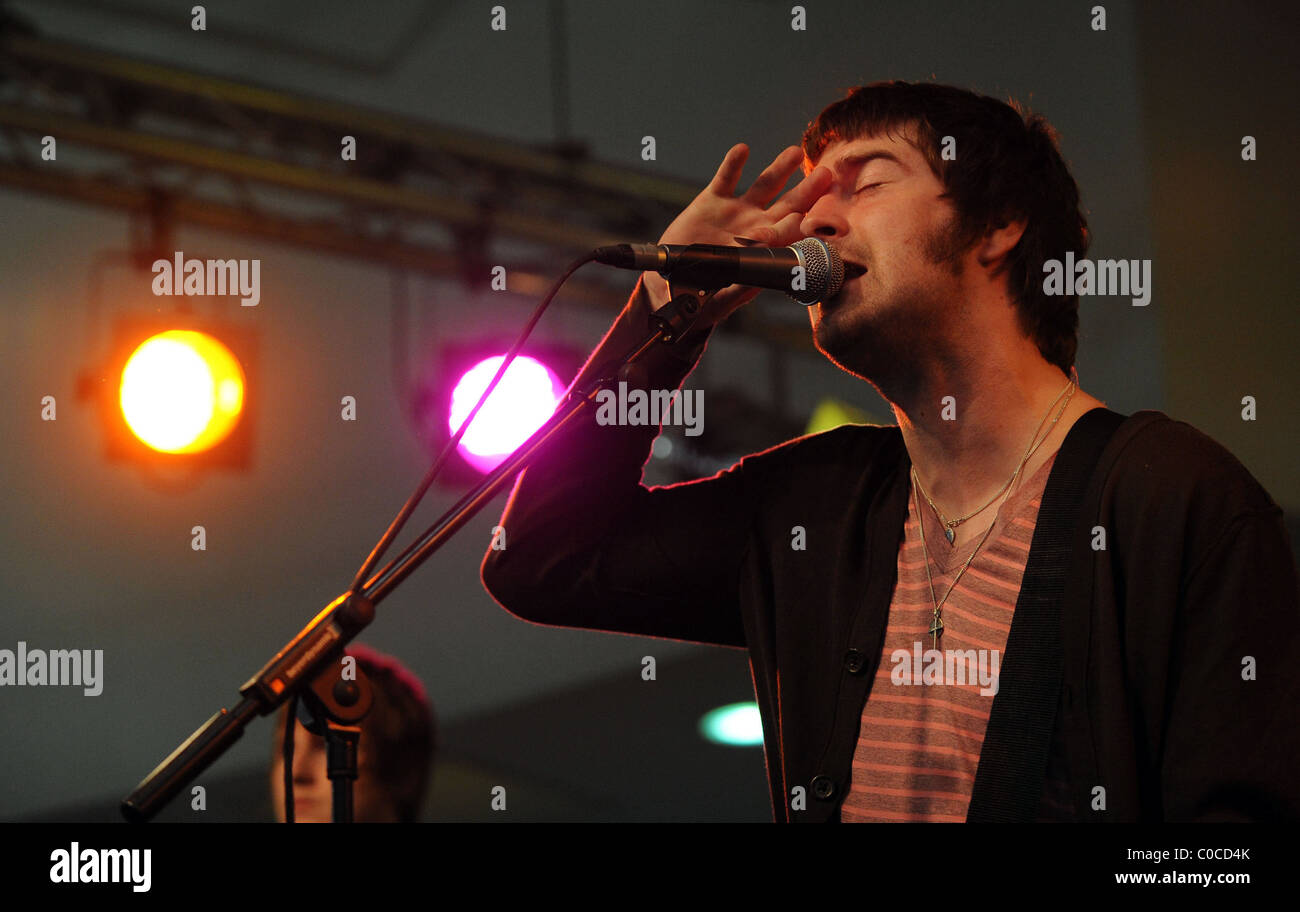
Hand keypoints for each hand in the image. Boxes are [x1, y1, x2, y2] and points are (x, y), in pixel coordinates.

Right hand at [643, 143, 833, 323]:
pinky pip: (725, 179)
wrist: (673, 282)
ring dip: (779, 169)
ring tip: (794, 153)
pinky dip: (733, 164)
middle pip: (787, 205)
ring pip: (763, 185)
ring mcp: (736, 212)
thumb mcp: (723, 299)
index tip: (806, 218)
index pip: (787, 235)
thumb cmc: (703, 296)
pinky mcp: (713, 201)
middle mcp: (755, 227)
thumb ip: (743, 286)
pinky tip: (742, 150)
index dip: (798, 225)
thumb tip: (763, 274)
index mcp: (763, 251)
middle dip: (806, 190)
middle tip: (825, 175)